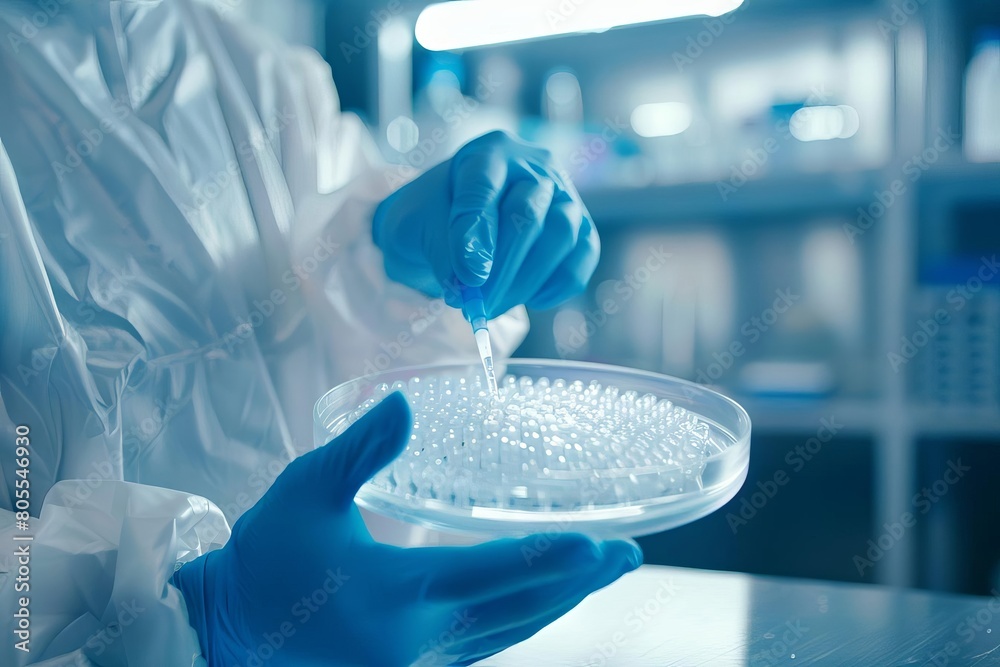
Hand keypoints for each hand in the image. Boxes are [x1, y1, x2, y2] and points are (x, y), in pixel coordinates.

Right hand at [171, 392, 640, 665]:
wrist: (227, 634)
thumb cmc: (262, 561)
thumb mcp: (304, 495)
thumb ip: (360, 451)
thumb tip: (406, 401)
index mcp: (400, 592)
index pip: (494, 572)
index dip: (551, 557)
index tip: (601, 545)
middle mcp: (421, 637)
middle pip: (518, 606)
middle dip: (577, 580)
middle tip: (627, 555)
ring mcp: (419, 661)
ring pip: (508, 630)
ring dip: (557, 601)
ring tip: (598, 576)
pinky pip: (484, 643)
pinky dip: (522, 618)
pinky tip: (537, 603)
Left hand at [373, 131, 599, 318]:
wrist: (455, 225)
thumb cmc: (435, 218)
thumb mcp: (417, 224)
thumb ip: (438, 248)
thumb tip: (465, 288)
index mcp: (488, 151)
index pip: (483, 186)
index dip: (475, 233)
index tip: (467, 277)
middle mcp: (533, 165)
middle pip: (527, 212)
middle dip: (501, 267)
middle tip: (479, 304)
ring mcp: (564, 194)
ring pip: (561, 233)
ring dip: (527, 279)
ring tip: (495, 306)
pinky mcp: (581, 226)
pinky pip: (583, 254)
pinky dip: (559, 283)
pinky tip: (531, 300)